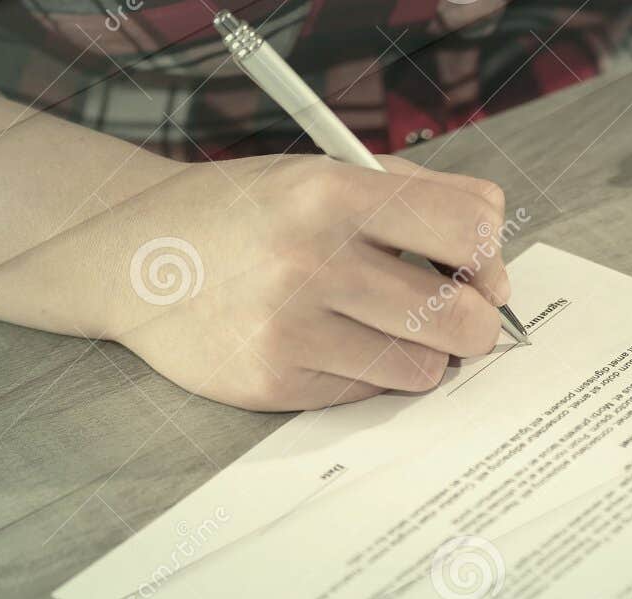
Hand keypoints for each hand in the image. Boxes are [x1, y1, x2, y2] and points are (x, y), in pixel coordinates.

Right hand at [114, 155, 510, 410]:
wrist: (133, 257)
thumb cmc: (251, 213)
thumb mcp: (327, 172)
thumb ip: (422, 194)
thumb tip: (498, 251)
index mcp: (332, 191)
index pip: (472, 229)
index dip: (490, 255)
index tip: (476, 267)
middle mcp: (310, 258)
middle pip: (464, 318)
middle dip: (474, 321)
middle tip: (453, 311)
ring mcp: (290, 327)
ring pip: (425, 368)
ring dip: (421, 352)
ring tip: (383, 324)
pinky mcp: (275, 381)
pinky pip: (371, 393)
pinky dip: (369, 373)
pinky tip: (330, 342)